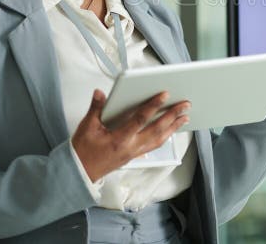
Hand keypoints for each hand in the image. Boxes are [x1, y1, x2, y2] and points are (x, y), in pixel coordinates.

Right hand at [71, 90, 189, 181]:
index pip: (140, 119)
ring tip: (185, 117)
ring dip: (173, 127)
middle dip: (172, 116)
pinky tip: (170, 131)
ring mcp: (135, 153)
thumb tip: (100, 93)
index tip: (164, 95)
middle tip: (185, 104)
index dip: (153, 106)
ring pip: (159, 140)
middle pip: (157, 130)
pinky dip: (165, 136)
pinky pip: (154, 145)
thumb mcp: (86, 127)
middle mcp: (131, 147)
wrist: (80, 172)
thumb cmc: (83, 151)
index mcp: (119, 139)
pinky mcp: (135, 156)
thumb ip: (95, 108)